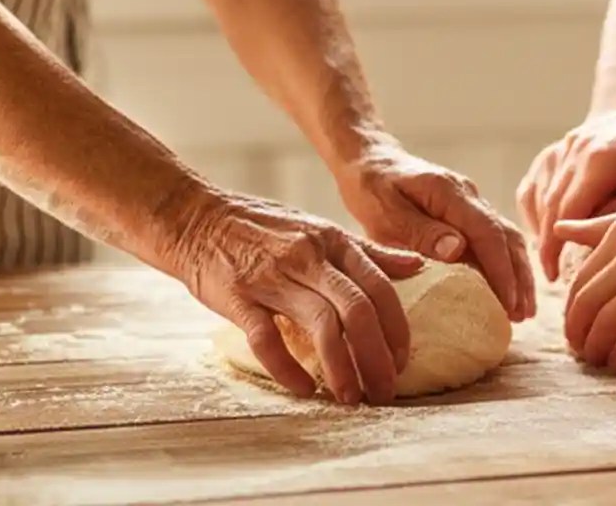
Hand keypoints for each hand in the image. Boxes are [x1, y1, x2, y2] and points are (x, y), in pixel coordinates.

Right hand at [170, 190, 423, 405]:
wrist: (196, 218)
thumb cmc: (264, 228)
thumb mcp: (322, 230)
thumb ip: (369, 252)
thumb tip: (419, 265)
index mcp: (333, 242)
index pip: (379, 287)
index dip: (396, 328)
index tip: (403, 361)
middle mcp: (308, 257)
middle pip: (357, 309)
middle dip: (377, 356)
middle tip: (384, 391)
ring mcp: (273, 277)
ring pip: (320, 324)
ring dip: (341, 367)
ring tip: (350, 398)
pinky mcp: (238, 297)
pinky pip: (267, 338)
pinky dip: (287, 368)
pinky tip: (303, 388)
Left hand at [334, 141, 534, 320]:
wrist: (369, 159)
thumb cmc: (371, 187)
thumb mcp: (385, 211)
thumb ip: (420, 230)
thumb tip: (458, 249)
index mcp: (449, 192)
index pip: (487, 231)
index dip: (500, 268)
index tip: (508, 301)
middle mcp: (469, 196)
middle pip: (507, 236)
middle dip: (518, 277)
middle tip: (522, 315)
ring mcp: (472, 203)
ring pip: (507, 238)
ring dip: (517, 274)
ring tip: (521, 311)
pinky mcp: (467, 214)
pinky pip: (495, 240)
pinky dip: (505, 266)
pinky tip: (507, 291)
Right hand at [525, 96, 615, 280]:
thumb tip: (582, 245)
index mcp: (598, 161)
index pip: (564, 214)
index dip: (555, 248)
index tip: (555, 277)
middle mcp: (578, 147)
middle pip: (548, 203)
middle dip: (545, 241)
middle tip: (550, 273)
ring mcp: (572, 139)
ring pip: (542, 188)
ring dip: (540, 221)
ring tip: (549, 252)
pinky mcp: (573, 138)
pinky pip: (545, 172)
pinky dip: (542, 198)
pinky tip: (548, 221)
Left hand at [552, 178, 615, 372]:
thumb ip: (599, 226)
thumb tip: (558, 228)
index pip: (578, 284)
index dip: (571, 315)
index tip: (577, 332)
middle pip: (585, 306)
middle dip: (578, 337)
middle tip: (583, 354)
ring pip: (608, 324)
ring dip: (598, 351)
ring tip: (602, 363)